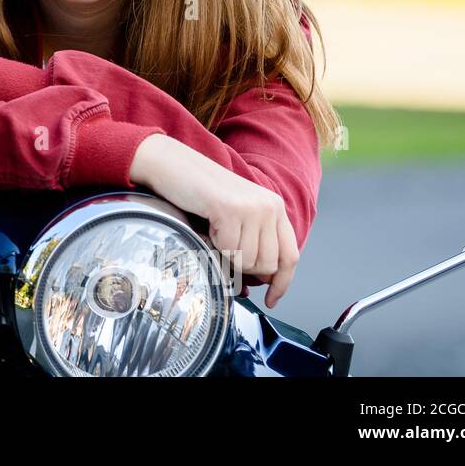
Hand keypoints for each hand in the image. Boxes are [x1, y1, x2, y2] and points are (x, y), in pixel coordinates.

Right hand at [129, 134, 299, 309]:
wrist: (174, 165)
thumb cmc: (199, 192)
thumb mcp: (237, 215)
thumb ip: (255, 240)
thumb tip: (261, 280)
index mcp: (274, 206)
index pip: (290, 256)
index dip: (282, 283)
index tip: (271, 300)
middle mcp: (269, 206)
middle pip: (269, 264)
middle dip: (246, 269)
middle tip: (225, 252)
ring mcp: (252, 208)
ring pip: (249, 261)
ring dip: (228, 257)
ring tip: (216, 234)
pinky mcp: (232, 210)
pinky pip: (230, 250)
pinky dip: (216, 246)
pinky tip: (209, 228)